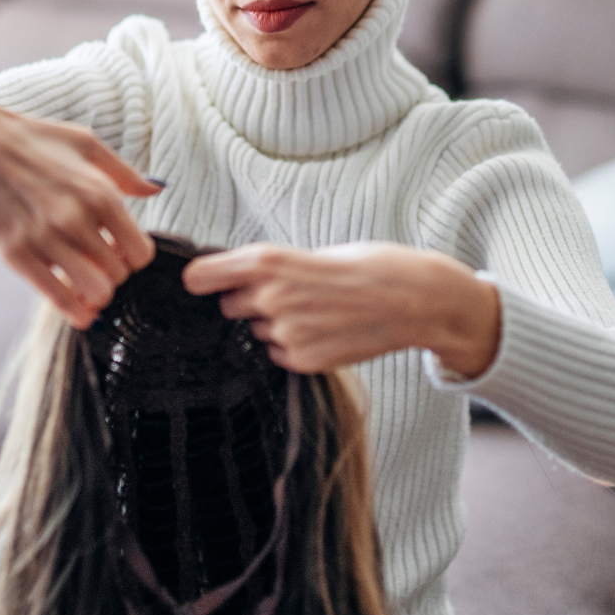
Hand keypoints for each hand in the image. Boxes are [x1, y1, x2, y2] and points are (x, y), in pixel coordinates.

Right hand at [0, 84, 160, 326]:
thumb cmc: (30, 138)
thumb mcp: (85, 143)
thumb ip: (124, 173)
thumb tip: (157, 189)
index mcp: (100, 192)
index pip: (140, 252)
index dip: (133, 257)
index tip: (120, 250)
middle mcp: (76, 218)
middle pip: (118, 276)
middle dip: (114, 275)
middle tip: (99, 265)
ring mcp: (44, 239)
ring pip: (94, 293)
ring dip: (95, 294)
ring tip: (85, 281)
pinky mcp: (13, 254)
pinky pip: (56, 298)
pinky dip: (72, 308)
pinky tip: (74, 304)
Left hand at [182, 242, 499, 375]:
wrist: (414, 298)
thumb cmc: (367, 265)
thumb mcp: (311, 253)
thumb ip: (271, 269)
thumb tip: (234, 280)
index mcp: (267, 261)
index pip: (200, 276)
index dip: (200, 280)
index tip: (200, 284)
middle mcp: (269, 297)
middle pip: (228, 305)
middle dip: (247, 300)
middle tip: (286, 292)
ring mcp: (285, 333)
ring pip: (256, 330)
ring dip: (273, 323)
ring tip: (315, 310)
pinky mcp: (302, 360)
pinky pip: (278, 353)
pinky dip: (293, 345)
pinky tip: (324, 331)